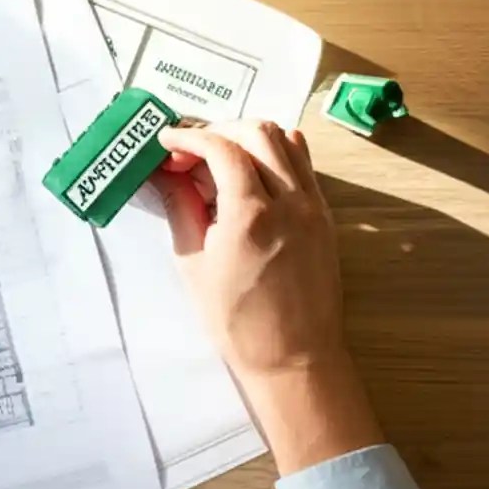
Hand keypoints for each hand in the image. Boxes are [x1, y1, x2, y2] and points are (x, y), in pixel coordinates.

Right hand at [155, 120, 382, 474]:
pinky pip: (302, 164)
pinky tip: (251, 176)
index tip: (168, 142)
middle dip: (218, 131)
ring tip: (220, 160)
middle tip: (190, 154)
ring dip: (248, 137)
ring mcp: (312, 206)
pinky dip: (274, 154)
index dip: (190, 137)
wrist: (294, 357)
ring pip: (286, 140)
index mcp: (250, 215)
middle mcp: (288, 201)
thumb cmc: (237, 322)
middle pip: (257, 131)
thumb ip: (181, 208)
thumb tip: (165, 173)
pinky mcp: (323, 216)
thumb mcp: (193, 264)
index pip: (221, 147)